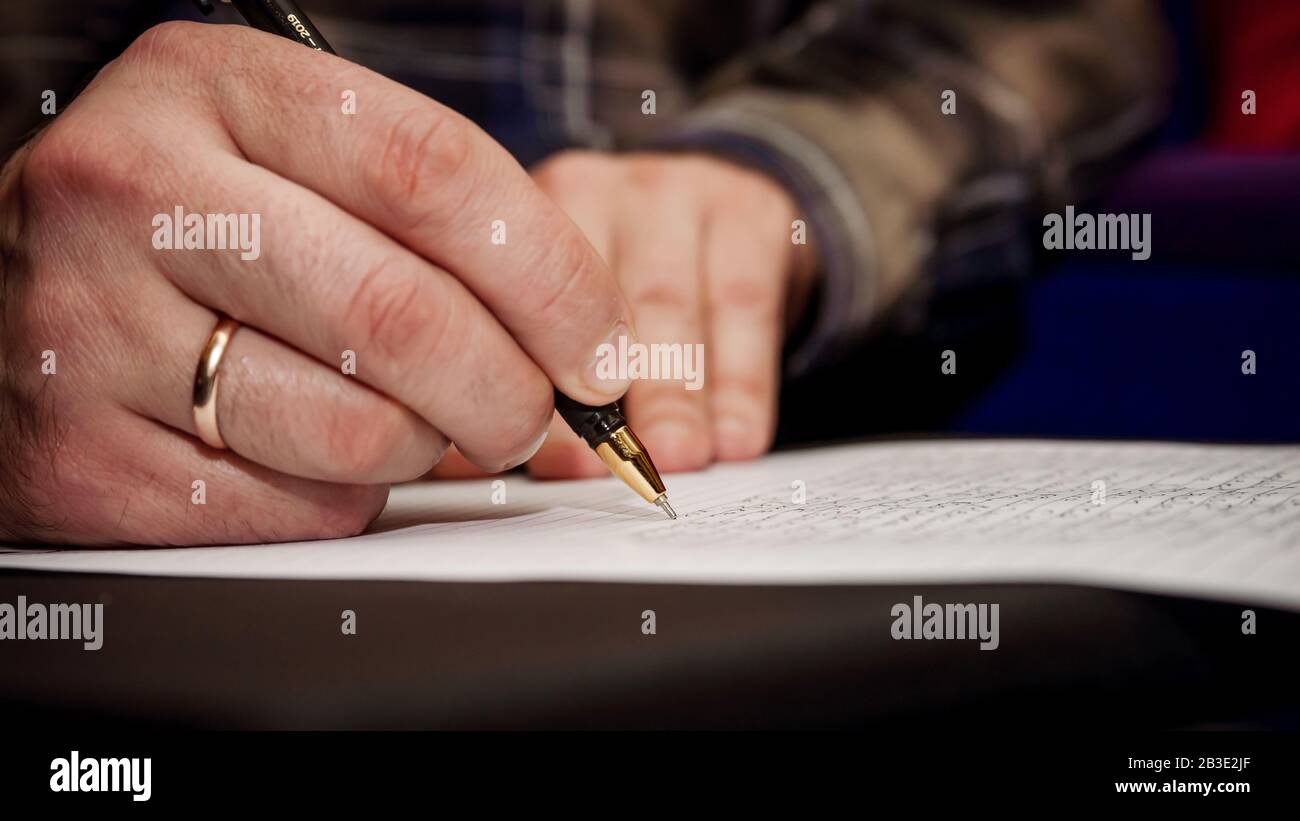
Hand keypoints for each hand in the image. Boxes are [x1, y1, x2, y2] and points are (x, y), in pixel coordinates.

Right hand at [0, 23, 633, 544]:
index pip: (434, 172)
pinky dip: (343, 495)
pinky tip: (308, 451)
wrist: (0, 305)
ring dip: (426, 448)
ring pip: (357, 428)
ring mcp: (95, 326)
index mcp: (210, 87)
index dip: (551, 274)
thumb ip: (419, 214)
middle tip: (535, 413)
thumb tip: (580, 335)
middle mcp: (139, 192)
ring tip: (406, 422)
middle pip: (404, 314)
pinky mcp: (84, 453)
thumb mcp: (280, 158)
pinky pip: (290, 505)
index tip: (598, 344)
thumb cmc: (178, 229)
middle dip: (513, 390)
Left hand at [527, 150, 813, 477]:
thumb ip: (535, 382)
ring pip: (671, 300)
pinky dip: (741, 380)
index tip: (554, 459)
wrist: (726, 224)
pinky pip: (744, 302)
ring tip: (682, 454)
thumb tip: (524, 462)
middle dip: (616, 391)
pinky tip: (738, 435)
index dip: (537, 383)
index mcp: (520, 213)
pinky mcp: (749, 206)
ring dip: (679, 391)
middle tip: (626, 456)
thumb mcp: (566, 316)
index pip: (519, 299)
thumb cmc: (625, 290)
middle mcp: (592, 185)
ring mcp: (674, 187)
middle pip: (598, 294)